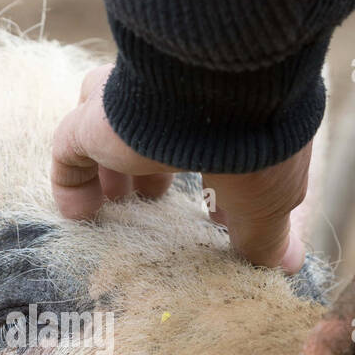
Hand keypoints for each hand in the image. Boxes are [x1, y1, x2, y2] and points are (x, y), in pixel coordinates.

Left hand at [51, 64, 310, 272]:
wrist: (215, 90)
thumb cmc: (256, 139)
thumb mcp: (272, 197)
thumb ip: (267, 232)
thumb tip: (286, 264)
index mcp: (226, 104)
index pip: (212, 138)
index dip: (214, 177)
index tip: (217, 213)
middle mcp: (175, 96)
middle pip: (156, 130)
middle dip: (154, 168)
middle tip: (156, 203)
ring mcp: (129, 104)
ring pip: (106, 133)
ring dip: (112, 171)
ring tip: (117, 205)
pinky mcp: (93, 119)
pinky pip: (69, 151)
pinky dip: (72, 183)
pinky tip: (81, 214)